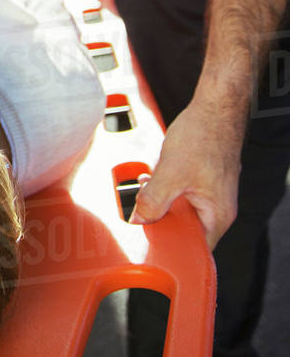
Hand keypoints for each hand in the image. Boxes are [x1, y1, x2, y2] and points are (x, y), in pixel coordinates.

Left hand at [129, 96, 242, 248]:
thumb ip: (154, 201)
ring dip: (160, 202)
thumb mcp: (171, 173)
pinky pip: (182, 192)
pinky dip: (166, 189)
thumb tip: (139, 220)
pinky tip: (150, 179)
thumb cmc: (202, 138)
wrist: (215, 107)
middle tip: (139, 215)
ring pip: (181, 208)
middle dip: (161, 221)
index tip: (148, 242)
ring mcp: (211, 192)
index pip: (195, 248)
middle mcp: (218, 208)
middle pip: (186, 229)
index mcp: (217, 215)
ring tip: (142, 193)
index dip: (170, 247)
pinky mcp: (204, 178)